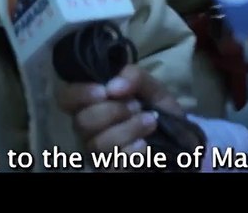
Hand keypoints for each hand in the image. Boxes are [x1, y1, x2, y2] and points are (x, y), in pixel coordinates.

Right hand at [55, 63, 185, 156]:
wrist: (181, 142)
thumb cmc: (158, 112)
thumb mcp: (152, 88)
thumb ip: (134, 77)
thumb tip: (114, 86)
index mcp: (92, 105)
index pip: (65, 98)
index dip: (79, 94)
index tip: (104, 91)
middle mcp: (88, 130)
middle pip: (82, 122)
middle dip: (113, 111)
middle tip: (136, 106)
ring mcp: (98, 154)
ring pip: (98, 144)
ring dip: (128, 129)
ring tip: (150, 122)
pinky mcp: (111, 170)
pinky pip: (113, 164)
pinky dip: (132, 152)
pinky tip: (146, 146)